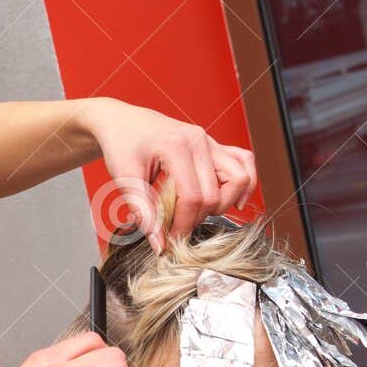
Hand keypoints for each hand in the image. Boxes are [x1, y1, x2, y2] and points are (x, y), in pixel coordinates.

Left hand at [85, 99, 257, 251]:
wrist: (122, 121)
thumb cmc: (121, 144)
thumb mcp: (124, 178)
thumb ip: (143, 211)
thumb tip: (160, 244)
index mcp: (176, 146)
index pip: (192, 197)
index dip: (183, 224)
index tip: (169, 238)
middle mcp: (199, 141)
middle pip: (215, 194)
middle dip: (198, 219)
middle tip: (177, 226)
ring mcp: (210, 141)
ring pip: (240, 178)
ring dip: (224, 203)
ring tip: (199, 212)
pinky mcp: (215, 145)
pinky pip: (244, 162)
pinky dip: (244, 183)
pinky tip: (233, 201)